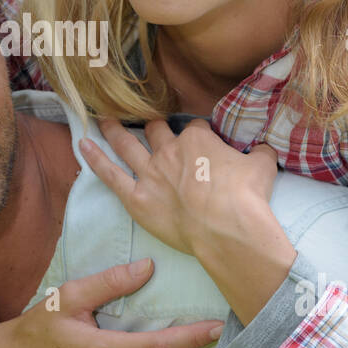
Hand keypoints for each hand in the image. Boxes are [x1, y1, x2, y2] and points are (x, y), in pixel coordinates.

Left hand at [78, 117, 278, 256]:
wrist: (228, 228)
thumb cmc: (248, 197)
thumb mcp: (263, 166)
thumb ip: (261, 153)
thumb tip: (265, 148)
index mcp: (198, 140)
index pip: (195, 128)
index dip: (198, 134)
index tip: (202, 142)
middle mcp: (170, 151)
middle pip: (157, 130)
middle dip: (152, 125)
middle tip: (147, 123)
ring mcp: (150, 173)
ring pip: (127, 144)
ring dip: (114, 129)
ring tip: (104, 118)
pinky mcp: (137, 198)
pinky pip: (110, 174)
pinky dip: (94, 159)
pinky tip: (82, 144)